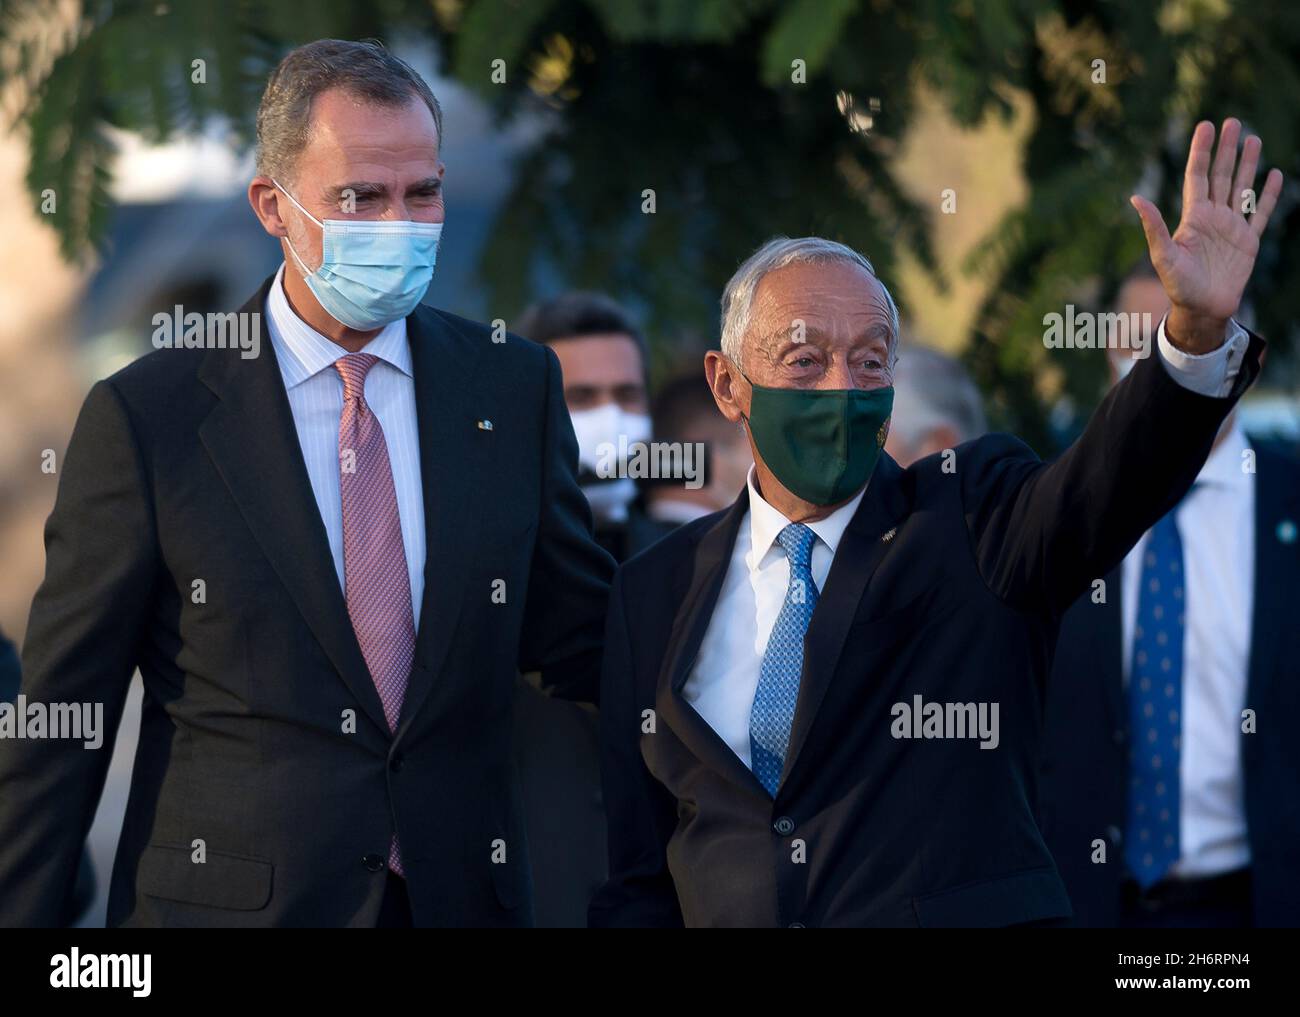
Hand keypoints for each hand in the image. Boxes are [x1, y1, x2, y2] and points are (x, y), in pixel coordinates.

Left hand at [1131, 118, 1282, 352]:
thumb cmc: (1178, 285)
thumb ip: (1153, 226)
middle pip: (1221, 175)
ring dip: (1248, 164)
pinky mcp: (1249, 241)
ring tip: (1252, 139)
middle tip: (1232, 122)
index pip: (1197, 176)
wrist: (1202, 309)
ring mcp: (1232, 227)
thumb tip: (1135, 198)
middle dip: (1226, 150)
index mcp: (1193, 217)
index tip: (1205, 126)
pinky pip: (1261, 213)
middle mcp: (1213, 217)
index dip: (1201, 151)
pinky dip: (1268, 195)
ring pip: (1242, 188)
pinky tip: (1274, 175)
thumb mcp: (1163, 255)